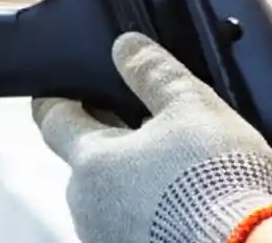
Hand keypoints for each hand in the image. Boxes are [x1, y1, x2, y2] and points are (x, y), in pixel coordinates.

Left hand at [34, 33, 271, 242]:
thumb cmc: (218, 185)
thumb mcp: (192, 109)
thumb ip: (154, 74)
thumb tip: (126, 47)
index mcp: (90, 160)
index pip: (53, 119)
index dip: (57, 98)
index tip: (60, 89)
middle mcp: (87, 202)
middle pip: (85, 156)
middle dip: (108, 137)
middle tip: (138, 121)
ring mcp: (104, 232)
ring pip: (108, 192)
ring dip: (130, 176)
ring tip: (171, 166)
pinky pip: (128, 220)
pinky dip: (146, 206)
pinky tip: (178, 198)